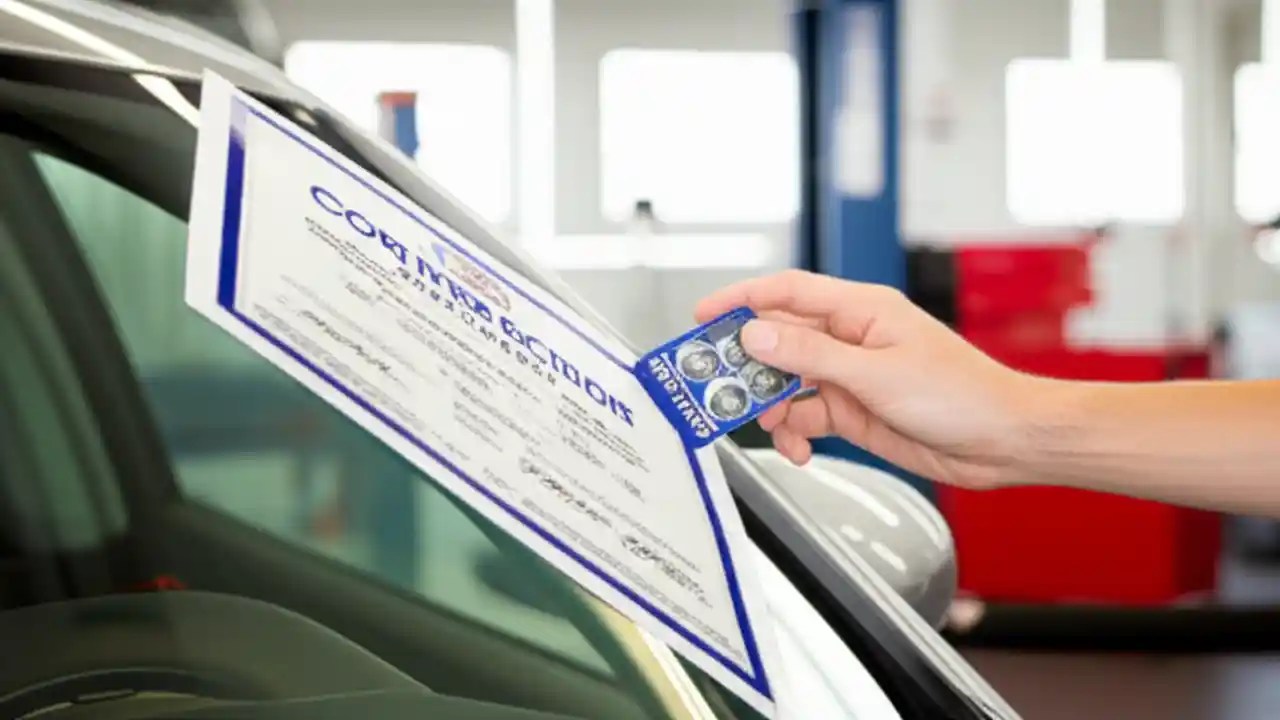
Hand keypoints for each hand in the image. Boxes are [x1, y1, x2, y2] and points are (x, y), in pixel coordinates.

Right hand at [696, 271, 1043, 489]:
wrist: (1003, 441)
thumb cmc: (962, 394)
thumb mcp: (876, 374)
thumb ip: (810, 357)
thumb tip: (757, 336)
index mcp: (859, 311)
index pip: (786, 293)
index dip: (741, 301)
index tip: (704, 317)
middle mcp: (850, 340)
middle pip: (778, 343)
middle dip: (747, 366)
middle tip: (718, 387)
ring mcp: (850, 377)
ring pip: (787, 386)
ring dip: (771, 408)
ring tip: (771, 427)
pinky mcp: (854, 412)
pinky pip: (806, 418)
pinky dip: (795, 434)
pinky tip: (800, 449)